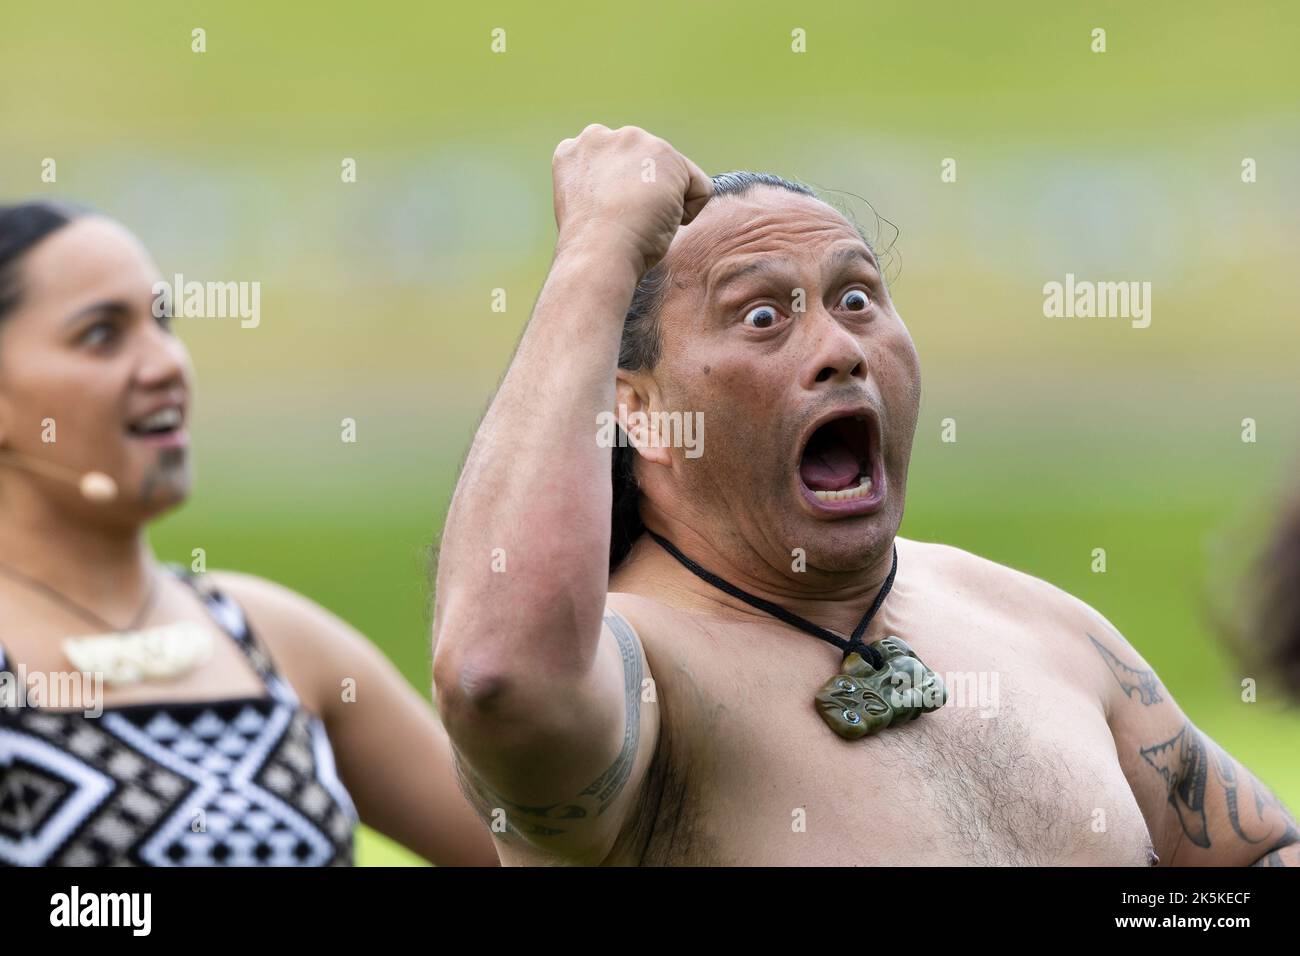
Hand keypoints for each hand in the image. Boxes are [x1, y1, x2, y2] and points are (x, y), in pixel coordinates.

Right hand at [552, 124, 712, 275]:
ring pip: (670, 176)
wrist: (597, 253)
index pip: (612, 168)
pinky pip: (699, 187)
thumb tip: (627, 196)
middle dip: (642, 194)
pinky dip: (689, 212)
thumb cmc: (591, 248)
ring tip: (640, 222)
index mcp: (572, 151)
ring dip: (664, 203)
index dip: (617, 199)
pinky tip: (662, 223)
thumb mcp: (586, 208)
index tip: (607, 220)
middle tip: (624, 222)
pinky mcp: (666, 154)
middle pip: (643, 167)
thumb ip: (601, 187)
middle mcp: (599, 136)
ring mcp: (633, 140)